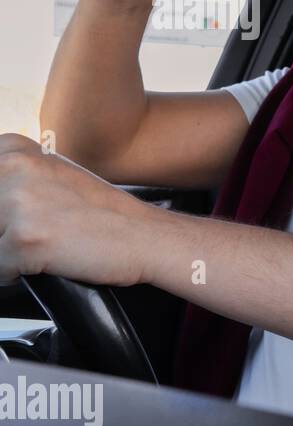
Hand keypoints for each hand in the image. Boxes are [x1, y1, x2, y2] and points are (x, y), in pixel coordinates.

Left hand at [0, 134, 158, 287]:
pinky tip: (45, 263)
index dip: (2, 209)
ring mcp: (17, 203)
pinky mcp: (24, 239)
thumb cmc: (103, 214)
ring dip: (7, 252)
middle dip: (3, 233)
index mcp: (13, 150)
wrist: (145, 236)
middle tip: (36, 234)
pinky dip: (14, 275)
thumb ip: (12, 181)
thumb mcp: (49, 177)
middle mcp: (12, 169)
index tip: (18, 216)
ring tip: (42, 248)